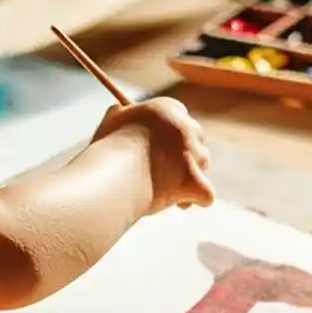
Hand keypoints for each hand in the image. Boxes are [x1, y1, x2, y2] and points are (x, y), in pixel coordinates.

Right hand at [92, 98, 214, 212]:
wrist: (109, 176)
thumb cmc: (105, 153)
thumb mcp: (110, 125)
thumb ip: (119, 115)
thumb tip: (118, 110)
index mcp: (166, 110)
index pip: (181, 117)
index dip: (174, 134)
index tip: (167, 146)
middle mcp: (184, 128)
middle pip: (197, 139)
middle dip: (186, 154)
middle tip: (172, 169)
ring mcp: (193, 155)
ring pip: (203, 164)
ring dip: (190, 175)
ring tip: (167, 190)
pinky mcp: (195, 181)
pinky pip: (206, 193)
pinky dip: (196, 199)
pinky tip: (181, 203)